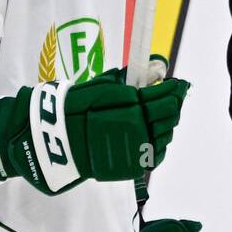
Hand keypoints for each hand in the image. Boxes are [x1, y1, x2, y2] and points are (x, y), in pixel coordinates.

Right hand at [0, 68, 190, 194]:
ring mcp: (133, 148)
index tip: (181, 84)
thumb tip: (158, 66)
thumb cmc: (73, 107)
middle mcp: (134, 127)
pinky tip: (154, 135)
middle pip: (169, 115)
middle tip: (174, 98)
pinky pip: (155, 154)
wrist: (50, 141)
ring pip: (165, 135)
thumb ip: (131, 78)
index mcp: (127, 105)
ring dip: (167, 124)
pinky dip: (159, 143)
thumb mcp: (101, 85)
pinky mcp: (129, 165)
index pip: (164, 96)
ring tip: (162, 116)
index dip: (176, 89)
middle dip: (174, 105)